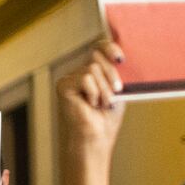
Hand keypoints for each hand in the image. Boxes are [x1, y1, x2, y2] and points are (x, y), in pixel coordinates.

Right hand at [56, 40, 126, 158]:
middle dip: (111, 75)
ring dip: (104, 89)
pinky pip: (85, 78)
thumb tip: (118, 57)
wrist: (97, 136)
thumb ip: (114, 71)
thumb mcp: (117, 89)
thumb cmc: (108, 117)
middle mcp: (80, 72)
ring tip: (101, 104)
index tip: (121, 59)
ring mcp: (70, 78)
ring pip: (93, 68)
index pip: (99, 47)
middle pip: (97, 56)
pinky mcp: (64, 85)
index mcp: (94, 71)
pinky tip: (89, 104)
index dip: (109, 47)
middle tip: (114, 94)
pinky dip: (93, 93)